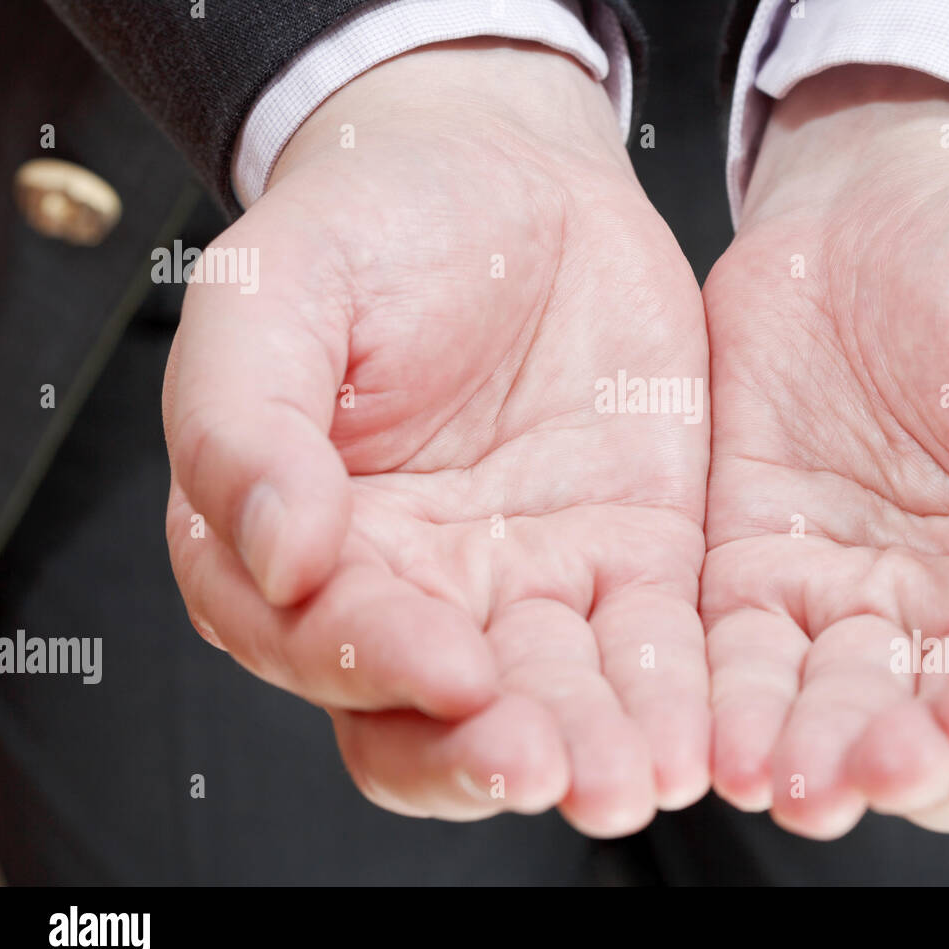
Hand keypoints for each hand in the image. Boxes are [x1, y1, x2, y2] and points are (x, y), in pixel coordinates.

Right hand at [162, 40, 709, 836]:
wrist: (504, 172)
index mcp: (304, 541)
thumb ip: (246, 423)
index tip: (445, 667)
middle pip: (436, 713)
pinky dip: (677, 692)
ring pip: (555, 697)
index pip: (321, 642)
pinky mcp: (631, 554)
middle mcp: (417, 584)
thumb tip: (273, 552)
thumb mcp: (274, 294)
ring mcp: (529, 579)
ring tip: (634, 777)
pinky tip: (703, 729)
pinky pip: (653, 641)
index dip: (375, 665)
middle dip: (488, 752)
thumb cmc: (368, 226)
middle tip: (545, 766)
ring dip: (593, 746)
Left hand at [701, 66, 948, 836]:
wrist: (869, 212)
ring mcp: (855, 601)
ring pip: (835, 711)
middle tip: (868, 767)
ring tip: (778, 775)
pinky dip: (725, 702)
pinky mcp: (756, 577)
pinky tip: (710, 735)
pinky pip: (740, 657)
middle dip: (908, 757)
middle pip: (944, 726)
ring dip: (809, 751)